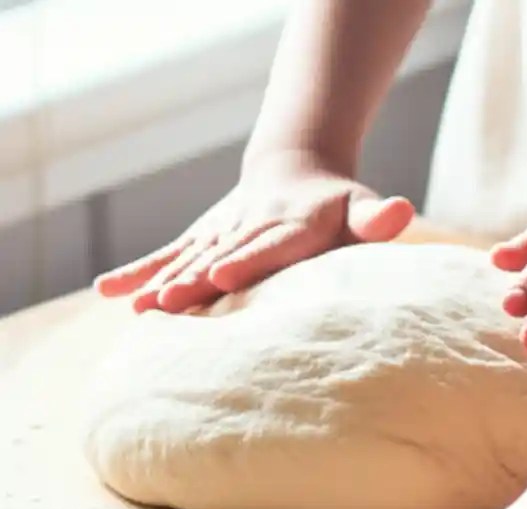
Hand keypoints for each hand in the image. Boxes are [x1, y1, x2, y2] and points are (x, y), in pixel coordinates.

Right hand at [94, 151, 415, 312]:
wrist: (296, 168)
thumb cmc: (340, 207)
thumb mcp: (362, 208)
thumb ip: (378, 218)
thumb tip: (402, 210)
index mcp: (294, 225)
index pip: (270, 246)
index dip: (247, 260)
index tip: (223, 275)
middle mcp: (252, 226)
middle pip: (221, 256)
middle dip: (194, 280)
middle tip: (168, 301)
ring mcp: (222, 232)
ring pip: (190, 258)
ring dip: (163, 281)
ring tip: (140, 306)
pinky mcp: (202, 238)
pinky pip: (169, 254)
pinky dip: (139, 271)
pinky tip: (109, 291)